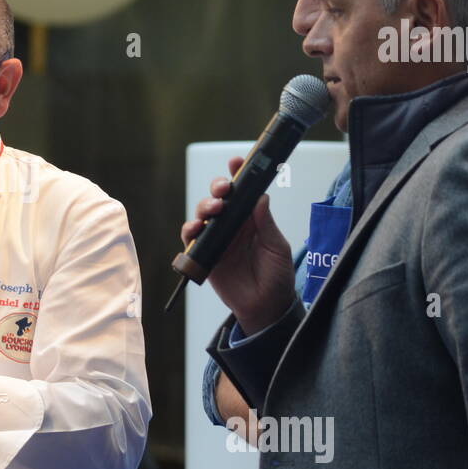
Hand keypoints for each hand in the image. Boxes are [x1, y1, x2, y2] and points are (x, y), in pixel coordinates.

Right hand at [179, 155, 295, 333]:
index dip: (238, 174)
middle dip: (218, 188)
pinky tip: (196, 229)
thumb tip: (260, 197)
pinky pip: (192, 238)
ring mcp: (217, 239)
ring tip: (214, 210)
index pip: (242, 192)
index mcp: (251, 219)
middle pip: (218, 198)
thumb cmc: (276, 277)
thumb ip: (266, 223)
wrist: (266, 307)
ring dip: (204, 207)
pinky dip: (190, 230)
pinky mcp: (205, 255)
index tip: (237, 161)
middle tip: (224, 189)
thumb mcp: (277, 247)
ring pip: (203, 214)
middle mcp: (232, 226)